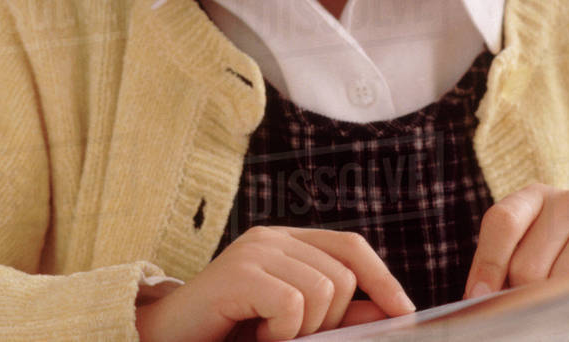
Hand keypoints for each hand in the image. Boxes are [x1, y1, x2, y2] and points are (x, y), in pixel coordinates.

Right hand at [135, 226, 414, 341]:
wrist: (165, 341)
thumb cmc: (230, 333)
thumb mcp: (292, 325)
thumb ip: (338, 315)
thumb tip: (390, 311)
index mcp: (287, 243)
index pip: (350, 247)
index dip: (382, 278)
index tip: (403, 312)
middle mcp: (271, 237)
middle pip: (342, 276)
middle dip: (330, 320)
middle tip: (290, 337)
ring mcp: (254, 251)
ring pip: (321, 291)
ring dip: (301, 331)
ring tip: (268, 336)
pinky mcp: (239, 273)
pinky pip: (291, 304)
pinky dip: (281, 333)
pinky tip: (257, 337)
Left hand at [462, 184, 568, 298]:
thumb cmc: (562, 258)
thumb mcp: (530, 250)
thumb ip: (503, 266)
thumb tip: (480, 298)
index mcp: (534, 197)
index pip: (502, 222)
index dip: (487, 263)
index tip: (478, 297)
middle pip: (526, 266)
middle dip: (525, 293)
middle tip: (539, 298)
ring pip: (559, 284)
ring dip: (557, 303)